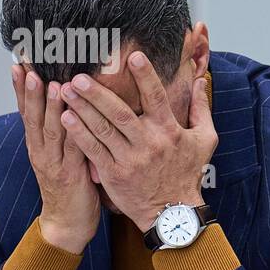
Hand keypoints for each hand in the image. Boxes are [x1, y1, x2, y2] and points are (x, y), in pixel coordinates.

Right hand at [11, 64, 99, 253]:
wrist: (67, 224)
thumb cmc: (69, 188)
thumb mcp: (62, 156)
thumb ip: (63, 133)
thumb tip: (68, 105)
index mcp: (37, 146)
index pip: (26, 111)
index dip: (21, 88)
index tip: (18, 64)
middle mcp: (41, 152)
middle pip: (33, 116)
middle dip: (30, 90)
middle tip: (29, 66)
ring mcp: (53, 163)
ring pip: (50, 130)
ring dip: (50, 107)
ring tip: (51, 84)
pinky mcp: (70, 175)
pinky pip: (71, 150)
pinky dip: (72, 132)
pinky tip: (73, 116)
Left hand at [59, 52, 216, 232]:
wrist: (174, 213)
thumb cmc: (188, 173)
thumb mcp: (205, 140)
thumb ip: (201, 108)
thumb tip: (200, 80)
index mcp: (169, 131)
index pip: (157, 98)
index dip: (146, 76)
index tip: (133, 56)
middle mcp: (148, 143)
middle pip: (120, 113)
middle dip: (97, 93)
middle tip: (78, 75)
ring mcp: (129, 159)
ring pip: (102, 129)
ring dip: (81, 109)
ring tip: (64, 90)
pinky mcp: (113, 174)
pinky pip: (93, 150)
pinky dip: (78, 134)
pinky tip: (65, 118)